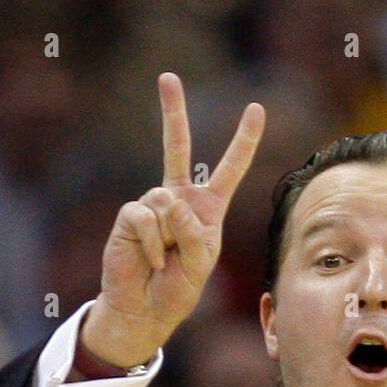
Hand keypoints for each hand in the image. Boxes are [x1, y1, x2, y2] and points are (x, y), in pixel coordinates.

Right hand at [83, 72, 264, 366]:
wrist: (143, 310)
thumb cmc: (176, 290)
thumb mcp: (200, 265)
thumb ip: (193, 234)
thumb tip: (171, 201)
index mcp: (207, 209)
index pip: (229, 170)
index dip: (243, 141)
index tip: (256, 109)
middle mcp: (179, 200)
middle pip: (177, 148)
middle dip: (172, 112)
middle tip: (167, 77)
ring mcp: (153, 205)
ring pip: (167, 201)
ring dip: (170, 238)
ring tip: (165, 261)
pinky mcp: (130, 215)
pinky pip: (146, 218)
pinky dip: (152, 245)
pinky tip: (150, 262)